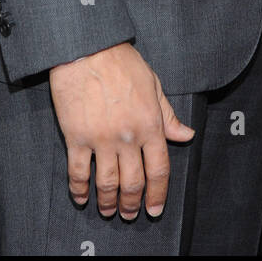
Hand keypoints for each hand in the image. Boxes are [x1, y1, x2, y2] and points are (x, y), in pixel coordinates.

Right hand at [49, 42, 194, 219]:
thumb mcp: (153, 84)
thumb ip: (168, 115)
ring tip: (108, 210)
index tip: (155, 208)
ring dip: (108, 202)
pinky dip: (79, 189)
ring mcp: (101, 139)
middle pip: (133, 182)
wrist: (87, 47)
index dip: (158, 193)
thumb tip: (185, 135)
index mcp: (150, 123)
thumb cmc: (121, 61)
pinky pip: (78, 172)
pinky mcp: (76, 137)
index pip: (159, 169)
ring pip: (107, 183)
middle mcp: (128, 136)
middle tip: (130, 213)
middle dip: (133, 203)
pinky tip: (81, 197)